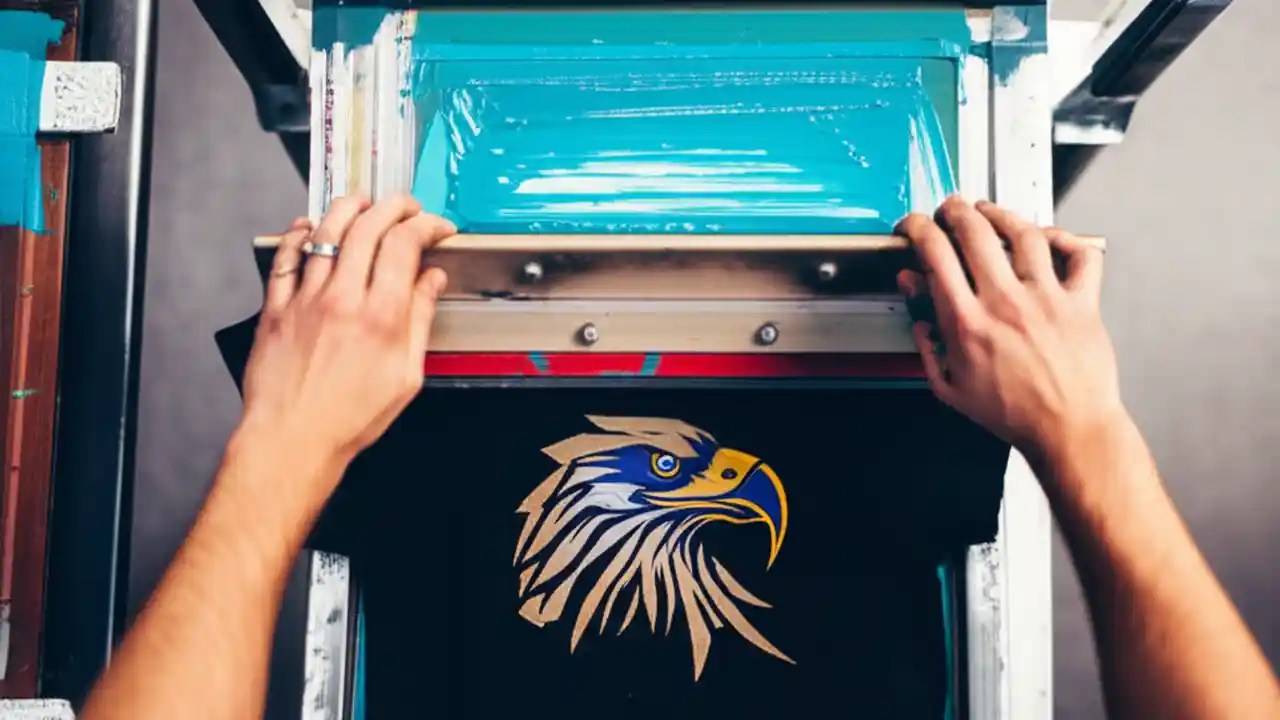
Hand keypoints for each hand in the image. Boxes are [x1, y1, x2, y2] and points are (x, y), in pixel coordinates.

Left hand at [236, 195, 455, 478]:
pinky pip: (287, 257)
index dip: (425, 225)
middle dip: (393, 206)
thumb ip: (419, 320)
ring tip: (363, 203)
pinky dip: (300, 234)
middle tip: (406, 206)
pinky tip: (309, 225)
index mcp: (382, 316)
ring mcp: (306, 299)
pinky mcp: (276, 308)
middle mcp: (344, 298)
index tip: (436, 227)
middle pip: (369, 226)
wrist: (293, 440)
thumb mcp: (406, 376)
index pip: (405, 244)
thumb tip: (432, 281)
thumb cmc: (350, 418)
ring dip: (349, 208)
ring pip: (326, 231)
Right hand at [895, 197, 1125, 466]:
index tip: (914, 228)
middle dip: (954, 210)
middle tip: (949, 209)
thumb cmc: (1013, 413)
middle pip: (974, 231)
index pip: (934, 255)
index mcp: (967, 323)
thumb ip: (925, 338)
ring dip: (1001, 213)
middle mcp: (1006, 302)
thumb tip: (915, 296)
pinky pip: (1080, 254)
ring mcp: (1046, 298)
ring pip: (1023, 232)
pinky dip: (1066, 238)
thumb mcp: (948, 386)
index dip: (917, 229)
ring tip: (990, 211)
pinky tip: (1049, 238)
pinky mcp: (1082, 301)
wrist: (1068, 429)